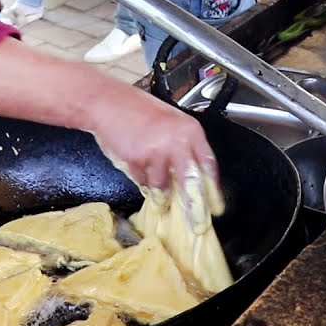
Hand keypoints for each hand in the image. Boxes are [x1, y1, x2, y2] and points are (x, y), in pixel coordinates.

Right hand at [84, 89, 220, 204]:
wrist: (109, 102)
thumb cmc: (136, 111)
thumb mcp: (169, 124)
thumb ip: (182, 148)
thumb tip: (190, 178)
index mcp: (190, 130)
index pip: (208, 164)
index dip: (213, 189)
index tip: (216, 206)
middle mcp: (178, 141)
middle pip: (191, 182)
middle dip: (194, 207)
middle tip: (196, 223)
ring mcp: (158, 151)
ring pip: (163, 186)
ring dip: (159, 193)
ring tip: (153, 184)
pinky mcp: (139, 160)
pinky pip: (143, 181)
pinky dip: (140, 179)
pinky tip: (136, 163)